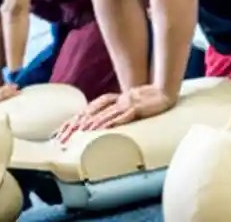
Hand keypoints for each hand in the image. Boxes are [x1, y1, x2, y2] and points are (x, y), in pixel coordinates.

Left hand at [53, 85, 174, 143]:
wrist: (166, 92)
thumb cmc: (150, 100)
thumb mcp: (131, 106)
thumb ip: (120, 112)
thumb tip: (107, 124)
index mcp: (115, 100)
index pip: (92, 108)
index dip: (77, 118)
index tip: (64, 129)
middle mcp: (118, 100)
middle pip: (93, 111)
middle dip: (78, 124)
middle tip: (65, 136)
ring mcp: (127, 103)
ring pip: (106, 114)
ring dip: (93, 124)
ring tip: (81, 133)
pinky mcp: (137, 109)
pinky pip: (122, 117)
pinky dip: (111, 122)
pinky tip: (103, 129)